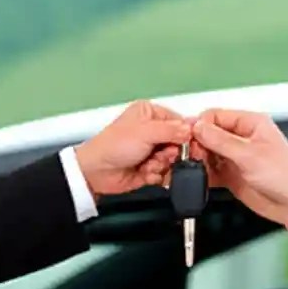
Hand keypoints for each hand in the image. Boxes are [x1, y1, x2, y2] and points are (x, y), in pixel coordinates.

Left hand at [75, 100, 192, 197]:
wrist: (97, 172)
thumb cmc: (113, 146)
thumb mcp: (145, 132)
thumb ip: (172, 130)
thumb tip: (191, 129)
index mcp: (149, 113)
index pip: (179, 121)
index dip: (184, 135)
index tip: (185, 144)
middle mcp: (151, 130)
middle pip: (178, 143)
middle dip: (170, 153)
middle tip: (159, 155)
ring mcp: (150, 150)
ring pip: (172, 160)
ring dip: (162, 165)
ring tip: (148, 164)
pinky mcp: (149, 167)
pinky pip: (165, 173)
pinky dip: (156, 175)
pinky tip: (144, 172)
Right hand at [189, 108, 287, 228]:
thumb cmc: (287, 177)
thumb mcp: (250, 155)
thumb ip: (221, 141)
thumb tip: (199, 127)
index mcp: (251, 123)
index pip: (216, 116)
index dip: (201, 125)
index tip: (191, 137)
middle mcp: (242, 138)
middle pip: (208, 134)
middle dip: (197, 144)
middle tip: (193, 156)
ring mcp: (236, 157)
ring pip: (207, 152)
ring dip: (199, 160)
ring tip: (196, 168)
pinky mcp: (232, 175)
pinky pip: (211, 171)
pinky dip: (203, 174)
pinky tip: (200, 179)